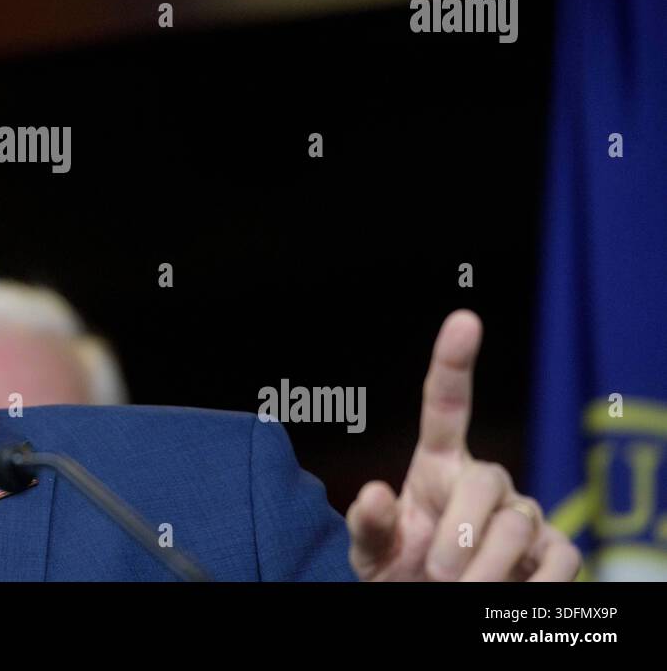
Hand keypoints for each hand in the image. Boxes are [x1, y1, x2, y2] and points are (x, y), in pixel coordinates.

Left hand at [345, 310, 580, 580]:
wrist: (435, 611)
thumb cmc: (401, 572)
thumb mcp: (374, 551)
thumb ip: (369, 524)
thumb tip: (372, 492)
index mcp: (437, 466)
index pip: (446, 405)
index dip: (454, 362)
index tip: (464, 319)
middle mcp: (485, 479)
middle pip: (487, 483)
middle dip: (460, 534)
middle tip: (436, 575)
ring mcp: (525, 512)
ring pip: (517, 527)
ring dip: (486, 570)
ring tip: (460, 592)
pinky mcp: (556, 549)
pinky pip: (561, 559)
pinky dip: (533, 585)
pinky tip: (512, 596)